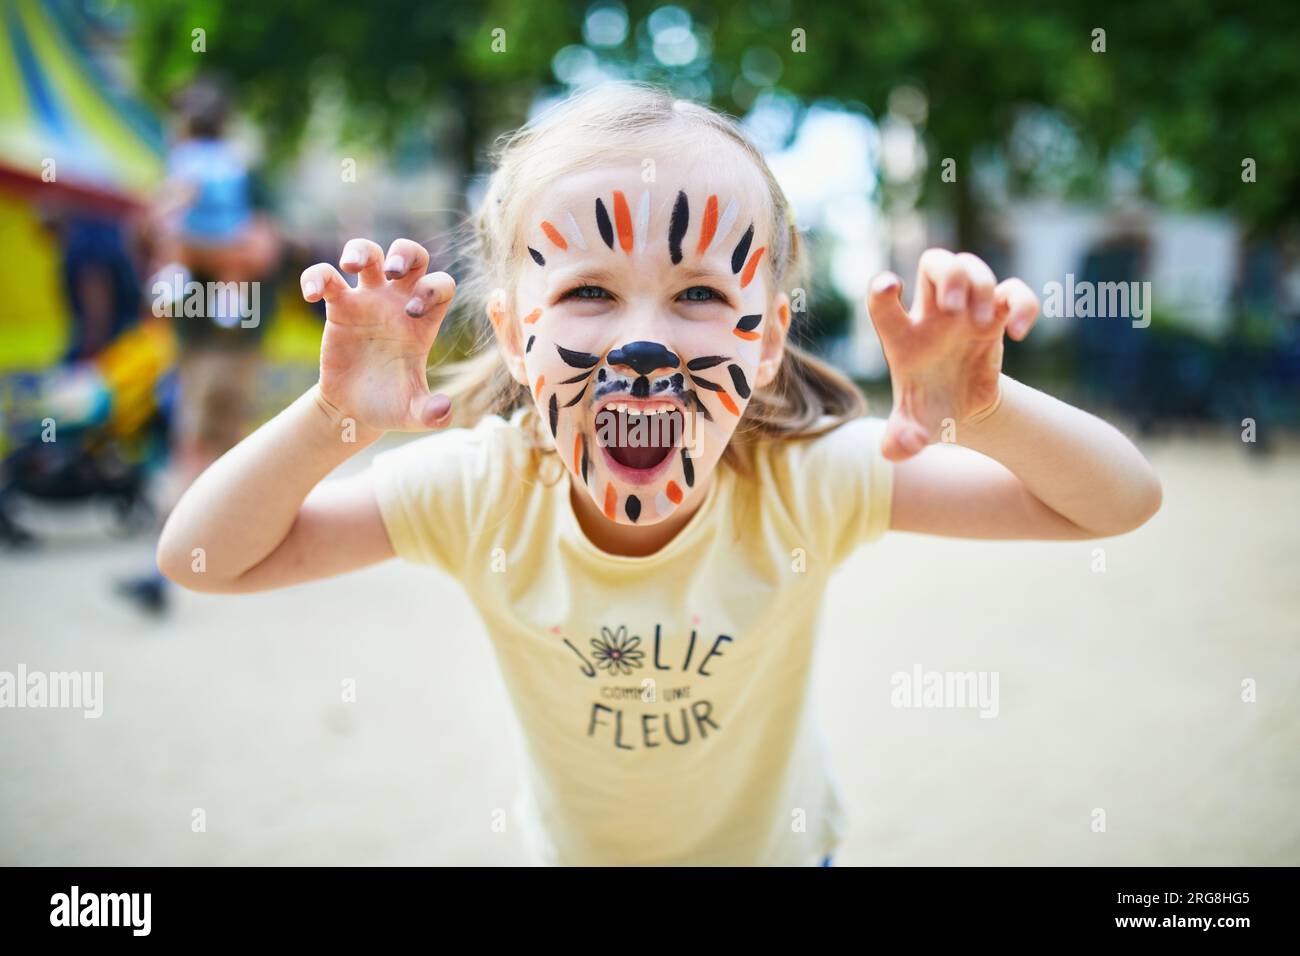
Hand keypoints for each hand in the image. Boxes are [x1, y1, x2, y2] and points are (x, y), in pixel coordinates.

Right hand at [301, 238, 455, 437]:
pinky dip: (316, 277)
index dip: (432, 288)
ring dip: (361, 249)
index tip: (412, 312)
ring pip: (370, 253)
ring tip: (349, 265)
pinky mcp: (338, 306)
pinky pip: (325, 276)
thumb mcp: (412, 414)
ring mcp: (368, 301)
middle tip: (392, 272)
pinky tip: (312, 297)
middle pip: (411, 255)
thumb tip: (443, 411)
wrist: (354, 410)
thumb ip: (431, 413)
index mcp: (423, 322)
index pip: (440, 285)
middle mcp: (398, 304)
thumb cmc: (389, 407)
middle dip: (404, 253)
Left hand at [866, 248, 1039, 460]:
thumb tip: (902, 448)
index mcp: (902, 337)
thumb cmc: (929, 413)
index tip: (891, 285)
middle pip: (934, 262)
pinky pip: (1014, 290)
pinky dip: (1023, 302)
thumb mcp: (913, 431)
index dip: (882, 289)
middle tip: (953, 306)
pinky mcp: (997, 316)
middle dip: (947, 274)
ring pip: (972, 267)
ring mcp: (965, 311)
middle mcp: (932, 315)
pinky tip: (1018, 334)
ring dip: (981, 286)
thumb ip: (902, 440)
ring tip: (982, 324)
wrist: (961, 411)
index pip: (882, 303)